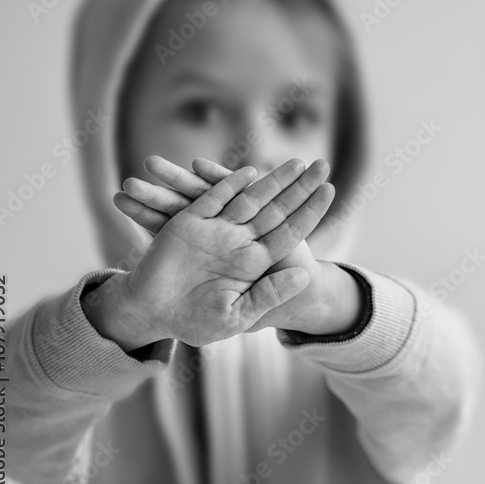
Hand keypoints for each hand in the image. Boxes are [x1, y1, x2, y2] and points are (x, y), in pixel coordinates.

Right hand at [113, 157, 362, 335]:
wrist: (152, 316)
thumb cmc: (195, 322)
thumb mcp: (237, 315)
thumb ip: (269, 294)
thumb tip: (305, 276)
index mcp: (256, 262)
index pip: (291, 230)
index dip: (311, 211)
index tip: (332, 189)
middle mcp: (240, 240)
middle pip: (277, 207)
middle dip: (299, 186)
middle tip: (323, 164)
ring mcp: (216, 228)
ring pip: (248, 197)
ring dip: (272, 179)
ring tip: (297, 161)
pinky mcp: (188, 222)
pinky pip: (213, 198)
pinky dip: (228, 184)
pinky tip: (247, 172)